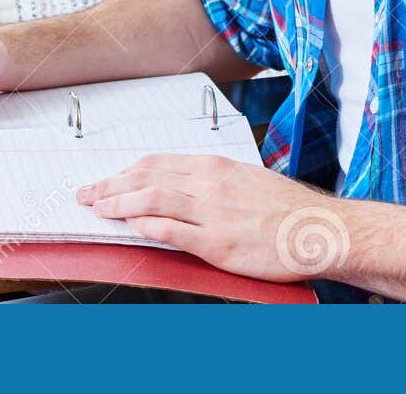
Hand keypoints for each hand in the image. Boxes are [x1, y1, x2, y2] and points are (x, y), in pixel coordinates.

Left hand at [77, 155, 349, 282]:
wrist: (317, 229)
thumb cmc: (287, 209)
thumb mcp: (246, 181)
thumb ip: (212, 183)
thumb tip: (181, 188)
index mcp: (215, 166)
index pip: (157, 163)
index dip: (126, 171)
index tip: (107, 179)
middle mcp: (209, 183)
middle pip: (147, 176)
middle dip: (111, 184)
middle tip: (87, 192)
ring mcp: (212, 212)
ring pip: (153, 198)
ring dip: (119, 202)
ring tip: (98, 208)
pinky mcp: (217, 242)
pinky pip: (172, 230)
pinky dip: (146, 225)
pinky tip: (130, 225)